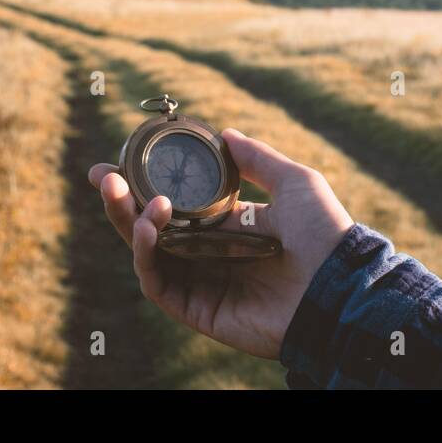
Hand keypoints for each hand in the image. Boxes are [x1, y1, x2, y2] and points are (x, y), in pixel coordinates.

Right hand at [88, 128, 353, 359]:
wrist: (339, 285)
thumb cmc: (324, 233)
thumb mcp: (294, 182)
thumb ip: (257, 159)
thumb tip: (225, 133)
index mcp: (227, 226)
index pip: (173, 205)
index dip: (141, 186)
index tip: (113, 163)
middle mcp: (209, 253)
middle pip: (150, 228)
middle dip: (121, 201)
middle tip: (102, 176)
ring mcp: (201, 282)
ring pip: (147, 254)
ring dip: (131, 223)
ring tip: (134, 197)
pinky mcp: (197, 309)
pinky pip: (158, 284)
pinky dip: (146, 256)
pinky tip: (150, 226)